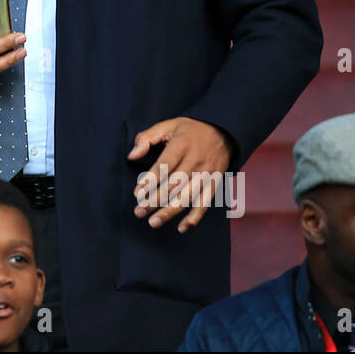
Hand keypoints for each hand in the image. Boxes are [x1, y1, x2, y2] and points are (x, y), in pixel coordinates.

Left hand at [128, 117, 234, 232]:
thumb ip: (146, 138)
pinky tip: (182, 228)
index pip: (164, 166)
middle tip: (139, 212)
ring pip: (187, 197)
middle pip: (174, 185)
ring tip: (153, 222)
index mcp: (182, 145)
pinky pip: (205, 203)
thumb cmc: (189, 129)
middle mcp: (196, 160)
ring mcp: (207, 173)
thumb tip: (132, 156)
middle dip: (155, 200)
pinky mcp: (215, 183)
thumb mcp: (167, 125)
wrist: (223, 130)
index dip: (150, 181)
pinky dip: (194, 217)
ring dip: (170, 212)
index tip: (137, 193)